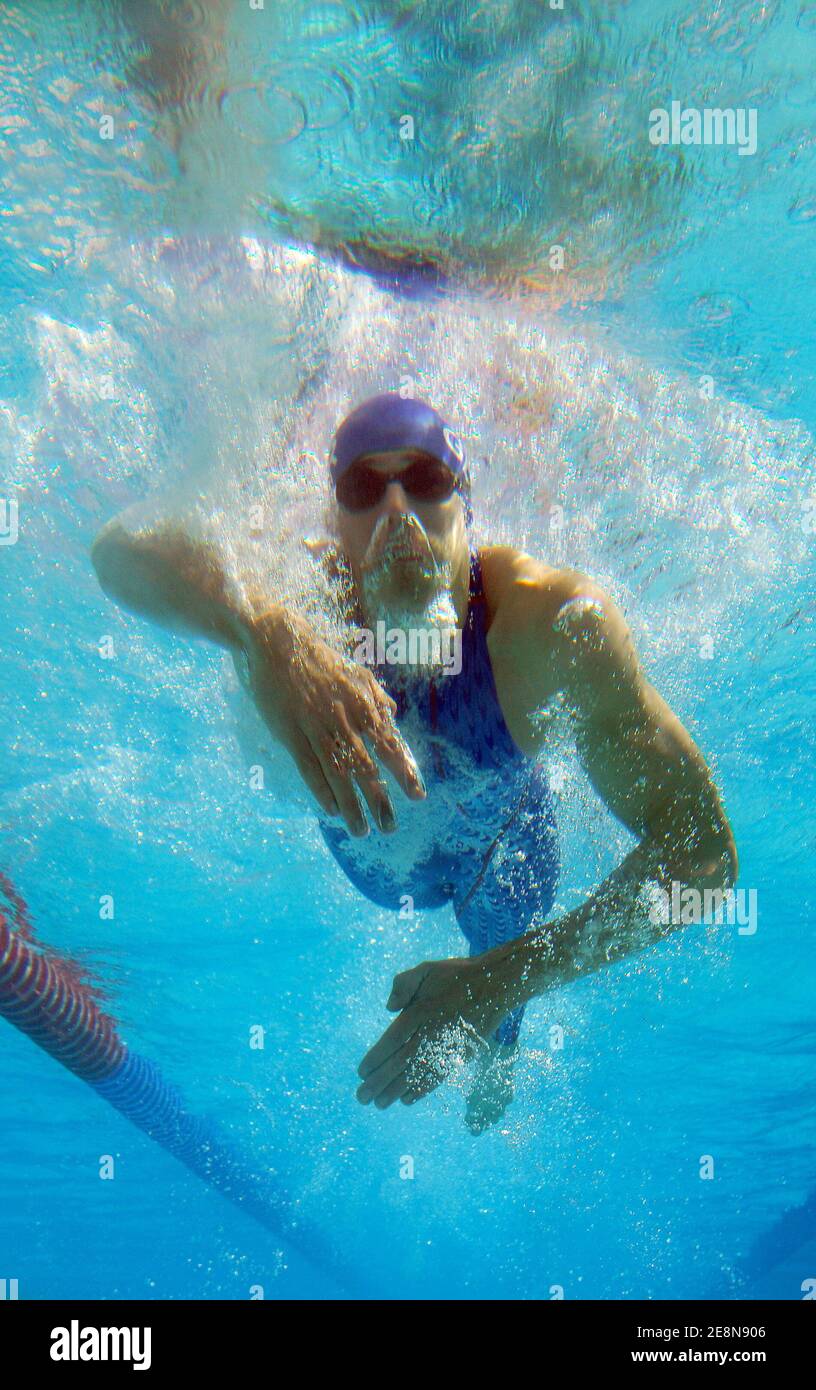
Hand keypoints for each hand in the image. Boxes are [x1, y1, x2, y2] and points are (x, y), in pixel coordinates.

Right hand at [242, 605, 425, 835]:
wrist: (278, 643)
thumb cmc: (320, 660)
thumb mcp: (357, 673)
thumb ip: (376, 697)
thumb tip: (392, 715)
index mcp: (363, 705)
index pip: (390, 745)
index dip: (404, 772)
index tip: (417, 796)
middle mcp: (344, 719)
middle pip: (367, 768)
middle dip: (380, 800)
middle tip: (390, 826)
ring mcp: (316, 728)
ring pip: (338, 775)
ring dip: (352, 806)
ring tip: (362, 831)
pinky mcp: (291, 733)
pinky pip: (310, 769)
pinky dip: (322, 791)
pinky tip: (332, 811)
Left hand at [356, 952, 515, 1109]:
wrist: (496, 984)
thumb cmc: (458, 975)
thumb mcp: (427, 969)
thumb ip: (404, 984)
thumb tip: (389, 1007)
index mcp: (420, 1011)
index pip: (392, 1040)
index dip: (376, 1058)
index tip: (361, 1073)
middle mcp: (432, 1031)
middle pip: (401, 1062)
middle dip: (380, 1081)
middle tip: (362, 1097)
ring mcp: (447, 1044)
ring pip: (418, 1073)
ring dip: (397, 1090)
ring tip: (380, 1104)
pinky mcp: (461, 1053)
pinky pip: (439, 1075)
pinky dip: (422, 1089)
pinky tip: (408, 1099)